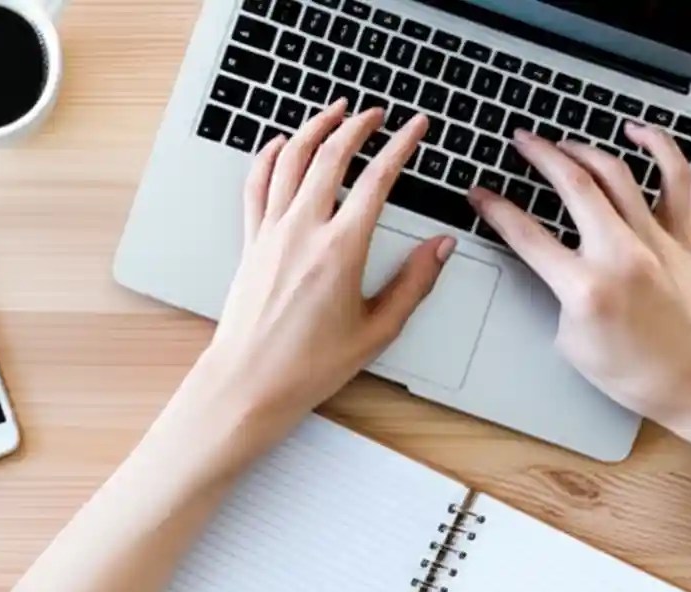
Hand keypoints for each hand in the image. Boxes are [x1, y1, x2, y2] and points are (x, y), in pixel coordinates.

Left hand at [198, 100, 454, 429]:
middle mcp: (303, 231)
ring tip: (334, 112)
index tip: (416, 127)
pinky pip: (256, 185)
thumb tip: (441, 248)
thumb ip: (414, 283)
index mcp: (341, 250)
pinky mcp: (251, 242)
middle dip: (357, 125)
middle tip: (376, 113)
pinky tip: (280, 144)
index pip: (377, 179)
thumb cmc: (309, 366)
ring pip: (289, 161)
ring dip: (313, 128)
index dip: (401, 145)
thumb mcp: (377, 330)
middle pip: (330, 156)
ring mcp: (271, 233)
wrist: (249, 382)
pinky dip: (269, 157)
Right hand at [468, 125, 690, 463]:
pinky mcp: (685, 237)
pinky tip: (638, 132)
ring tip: (563, 142)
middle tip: (521, 141)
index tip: (479, 194)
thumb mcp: (572, 344)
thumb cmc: (641, 375)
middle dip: (540, 155)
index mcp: (584, 287)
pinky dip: (658, 147)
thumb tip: (556, 268)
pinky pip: (674, 179)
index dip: (494, 209)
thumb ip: (558, 297)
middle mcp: (620, 254)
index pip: (526, 235)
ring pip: (616, 173)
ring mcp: (656, 240)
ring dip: (583, 149)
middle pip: (572, 185)